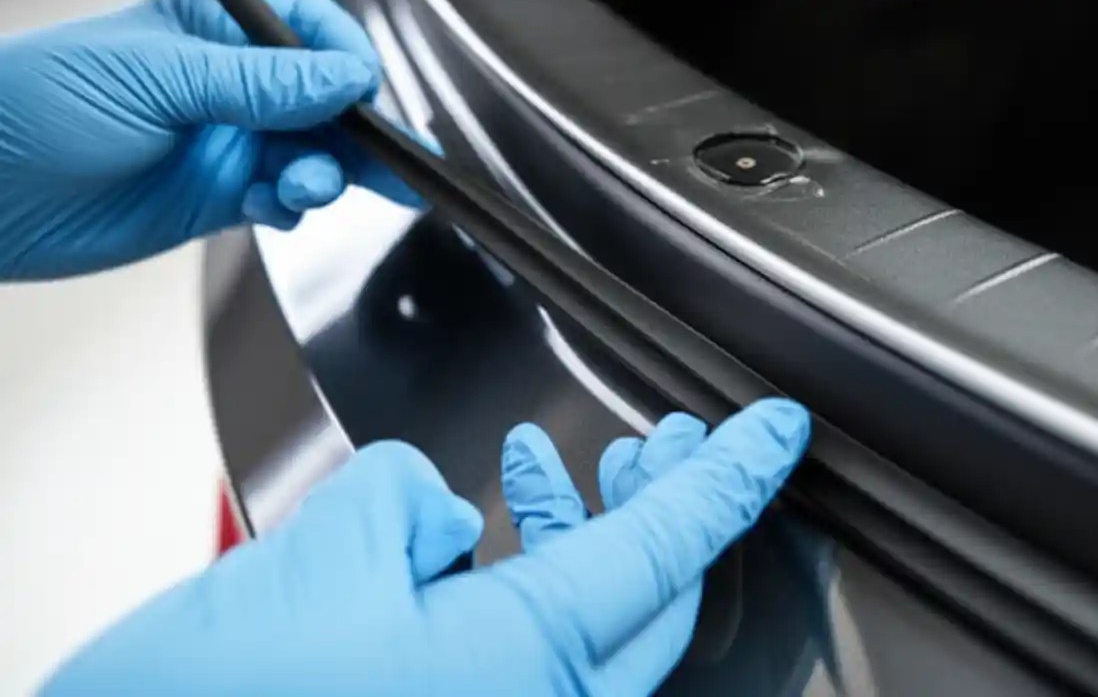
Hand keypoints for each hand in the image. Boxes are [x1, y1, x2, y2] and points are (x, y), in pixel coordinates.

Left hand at [0, 0, 423, 278]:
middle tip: (394, 164)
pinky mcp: (217, 201)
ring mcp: (225, 146)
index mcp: (212, 36)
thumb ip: (259, 84)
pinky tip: (272, 208)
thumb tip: (345, 77)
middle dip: (359, 133)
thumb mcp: (157, 78)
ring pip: (311, 158)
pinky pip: (282, 203)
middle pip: (324, 103)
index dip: (345, 60)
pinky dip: (291, 210)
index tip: (362, 92)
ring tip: (304, 188)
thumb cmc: (34, 106)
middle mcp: (227, 89)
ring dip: (325, 176)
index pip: (307, 33)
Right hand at [41, 399, 809, 696]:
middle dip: (654, 503)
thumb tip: (445, 514)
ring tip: (550, 465)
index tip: (775, 435)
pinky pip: (527, 662)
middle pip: (648, 600)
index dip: (731, 478)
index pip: (670, 549)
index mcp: (525, 668)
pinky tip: (478, 543)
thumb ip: (409, 502)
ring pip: (586, 633)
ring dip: (575, 540)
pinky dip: (518, 591)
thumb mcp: (318, 558)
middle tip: (660, 439)